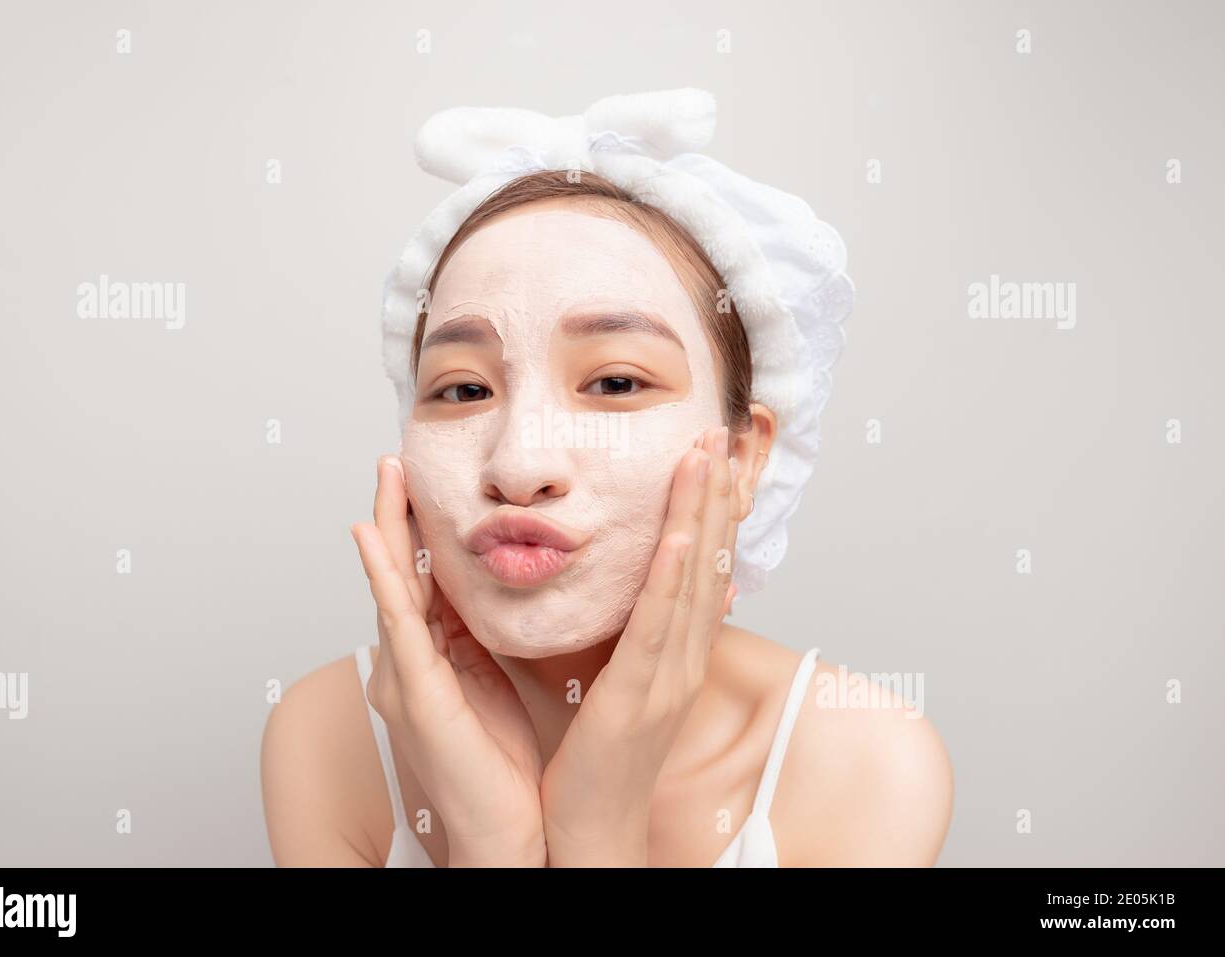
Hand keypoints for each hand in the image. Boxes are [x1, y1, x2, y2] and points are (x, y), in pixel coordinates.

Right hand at [351, 455, 546, 866]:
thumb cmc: (499, 766)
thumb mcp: (493, 682)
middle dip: (397, 515)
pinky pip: (398, 624)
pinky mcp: (414, 693)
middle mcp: (409, 662)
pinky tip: (370, 540)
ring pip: (393, 587)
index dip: (422, 529)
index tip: (426, 480)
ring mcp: (405, 676)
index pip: (425, 580)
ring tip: (384, 478)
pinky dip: (383, 578)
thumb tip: (494, 594)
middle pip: (403, 573)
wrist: (504, 832)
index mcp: (434, 658)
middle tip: (395, 459)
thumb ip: (480, 638)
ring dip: (385, 530)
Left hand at [539, 426, 744, 865]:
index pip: (703, 565)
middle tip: (720, 431)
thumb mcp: (617, 681)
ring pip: (690, 581)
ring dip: (700, 514)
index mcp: (678, 652)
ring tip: (705, 456)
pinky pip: (659, 627)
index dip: (711, 508)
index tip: (711, 454)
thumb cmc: (596, 758)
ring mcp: (668, 676)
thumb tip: (618, 585)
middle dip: (714, 493)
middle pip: (709, 560)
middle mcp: (685, 657)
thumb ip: (624, 632)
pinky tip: (682, 536)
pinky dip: (674, 578)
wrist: (592, 829)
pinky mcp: (638, 696)